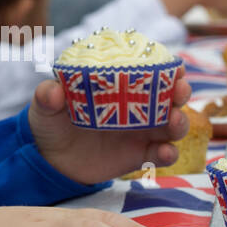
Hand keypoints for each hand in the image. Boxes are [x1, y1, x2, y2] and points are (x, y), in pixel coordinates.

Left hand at [27, 69, 191, 183]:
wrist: (51, 160)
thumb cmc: (53, 122)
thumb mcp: (46, 107)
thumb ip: (48, 97)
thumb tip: (53, 90)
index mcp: (120, 85)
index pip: (150, 71)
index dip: (168, 67)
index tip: (176, 66)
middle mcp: (138, 106)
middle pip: (170, 95)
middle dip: (181, 91)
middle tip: (180, 90)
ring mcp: (142, 131)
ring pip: (173, 125)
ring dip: (179, 121)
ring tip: (173, 121)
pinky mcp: (140, 156)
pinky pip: (162, 154)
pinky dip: (169, 153)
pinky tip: (166, 152)